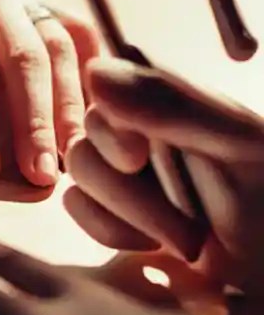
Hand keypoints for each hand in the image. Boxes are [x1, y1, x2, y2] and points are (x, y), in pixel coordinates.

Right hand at [66, 58, 263, 293]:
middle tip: (185, 220)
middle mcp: (142, 128)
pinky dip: (111, 231)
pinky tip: (152, 243)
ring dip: (129, 216)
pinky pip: (77, 206)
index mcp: (173, 101)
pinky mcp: (111, 207)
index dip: (109, 129)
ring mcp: (124, 169)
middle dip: (129, 192)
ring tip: (185, 239)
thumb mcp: (238, 146)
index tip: (136, 159)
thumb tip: (96, 72)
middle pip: (86, 141)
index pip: (105, 87)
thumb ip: (171, 104)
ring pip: (79, 177)